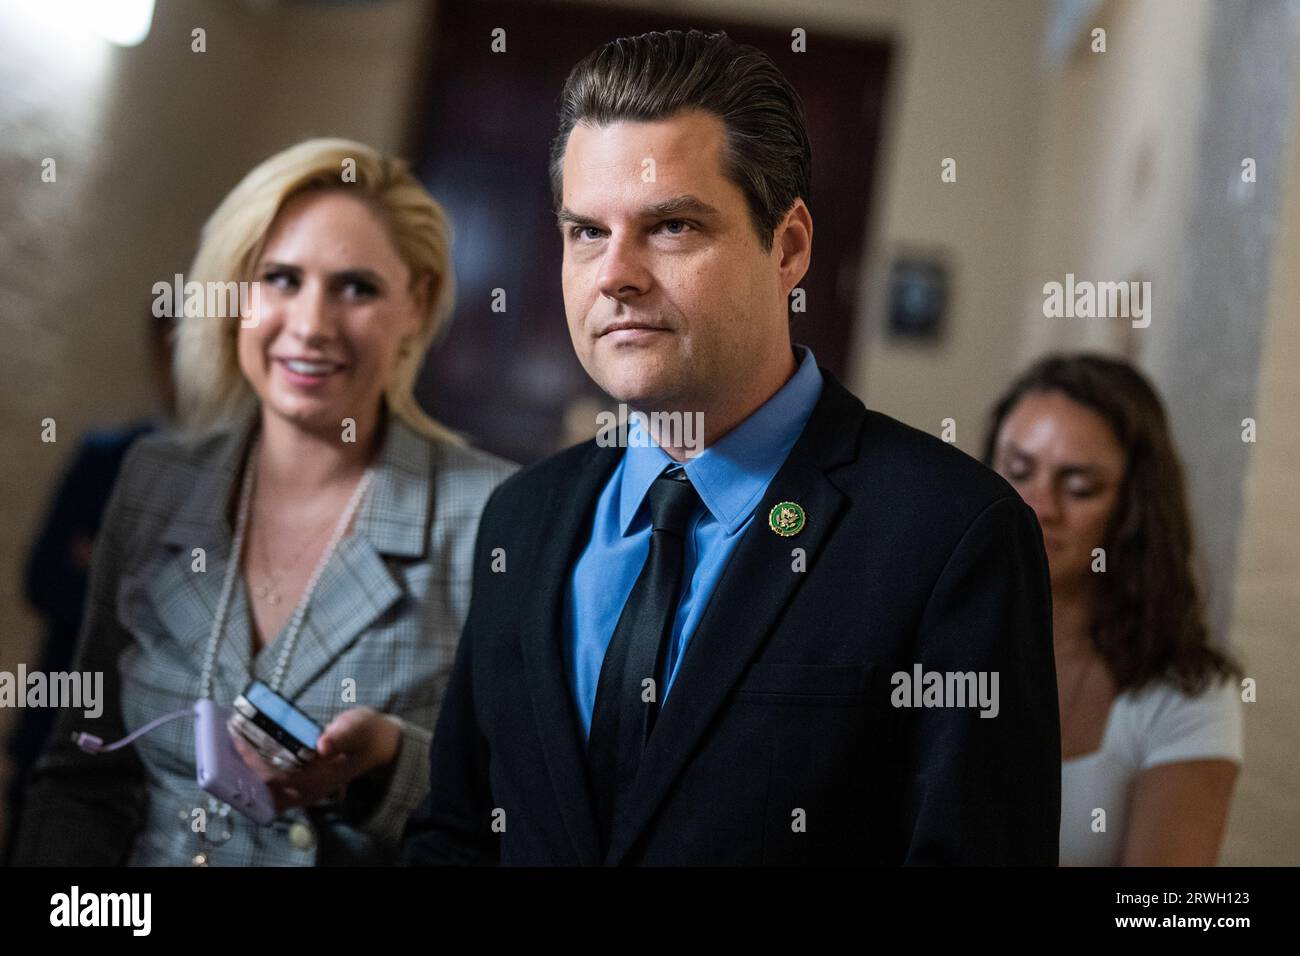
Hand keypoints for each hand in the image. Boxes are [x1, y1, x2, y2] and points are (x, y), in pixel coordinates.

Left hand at [230, 706, 400, 811]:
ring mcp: (306, 792)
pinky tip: (248, 759)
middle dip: (244, 766)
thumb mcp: (356, 727)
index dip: (254, 761)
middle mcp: (309, 790)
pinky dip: (257, 776)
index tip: (239, 738)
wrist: (378, 746)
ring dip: (248, 773)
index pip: (276, 777)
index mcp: (319, 777)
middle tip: (231, 739)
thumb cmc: (364, 733)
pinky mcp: (303, 787)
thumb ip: (340, 736)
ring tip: (234, 748)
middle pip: (265, 787)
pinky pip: (273, 789)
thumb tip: (322, 745)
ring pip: (266, 791)